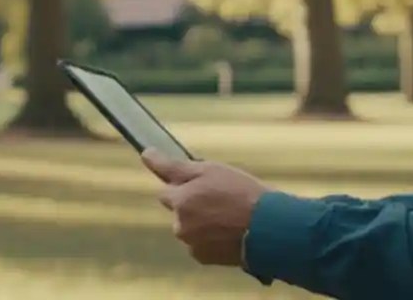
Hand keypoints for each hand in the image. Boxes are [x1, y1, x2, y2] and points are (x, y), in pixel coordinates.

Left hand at [141, 148, 271, 266]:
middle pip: (178, 210)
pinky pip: (199, 243)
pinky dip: (209, 237)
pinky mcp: (202, 257)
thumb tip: (146, 154)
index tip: (191, 185)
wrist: (267, 228)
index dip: (182, 185)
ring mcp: (191, 243)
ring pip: (190, 227)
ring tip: (229, 215)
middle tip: (219, 197)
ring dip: (201, 221)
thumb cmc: (240, 193)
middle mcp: (180, 224)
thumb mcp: (210, 170)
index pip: (166, 191)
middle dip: (192, 203)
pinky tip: (229, 230)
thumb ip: (174, 166)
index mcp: (180, 200)